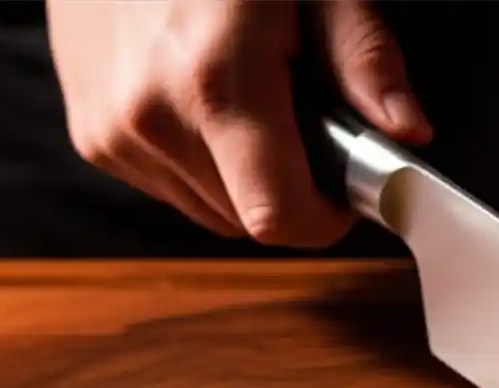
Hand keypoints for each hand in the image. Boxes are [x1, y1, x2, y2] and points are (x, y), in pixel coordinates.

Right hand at [47, 0, 430, 246]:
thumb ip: (363, 57)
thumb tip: (408, 130)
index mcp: (216, 81)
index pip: (279, 217)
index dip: (325, 216)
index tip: (346, 188)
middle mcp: (153, 117)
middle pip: (248, 219)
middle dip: (288, 186)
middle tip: (300, 118)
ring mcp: (112, 131)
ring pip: (210, 210)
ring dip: (242, 176)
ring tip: (247, 97)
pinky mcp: (90, 136)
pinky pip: (170, 187)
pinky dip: (199, 161)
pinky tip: (202, 97)